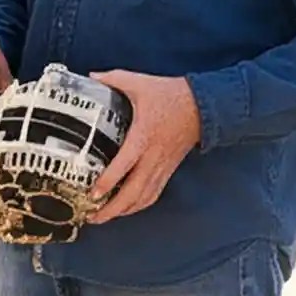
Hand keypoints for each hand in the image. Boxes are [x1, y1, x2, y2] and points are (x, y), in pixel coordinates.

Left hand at [87, 69, 201, 223]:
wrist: (203, 106)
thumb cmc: (172, 95)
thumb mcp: (140, 83)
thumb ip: (114, 79)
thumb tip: (92, 77)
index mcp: (143, 136)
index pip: (124, 165)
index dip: (108, 182)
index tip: (93, 194)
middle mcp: (152, 156)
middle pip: (133, 192)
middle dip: (112, 209)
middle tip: (93, 217)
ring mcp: (162, 166)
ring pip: (144, 197)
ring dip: (124, 211)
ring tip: (105, 217)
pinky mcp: (168, 169)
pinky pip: (154, 193)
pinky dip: (140, 205)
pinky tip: (129, 209)